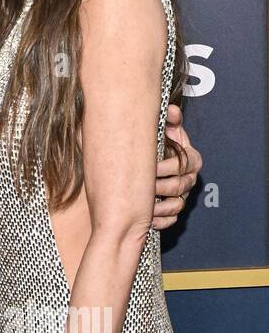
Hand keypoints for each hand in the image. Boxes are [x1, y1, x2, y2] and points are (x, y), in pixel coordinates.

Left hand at [152, 103, 201, 230]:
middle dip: (160, 186)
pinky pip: (172, 220)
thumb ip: (170, 120)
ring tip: (143, 206)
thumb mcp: (166, 130)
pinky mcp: (175, 210)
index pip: (185, 164)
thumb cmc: (160, 143)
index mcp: (190, 159)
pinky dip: (161, 221)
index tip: (151, 167)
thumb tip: (171, 111)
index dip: (168, 167)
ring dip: (160, 207)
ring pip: (177, 205)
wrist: (152, 159)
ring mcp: (183, 195)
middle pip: (180, 185)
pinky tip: (148, 220)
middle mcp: (188, 178)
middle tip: (142, 187)